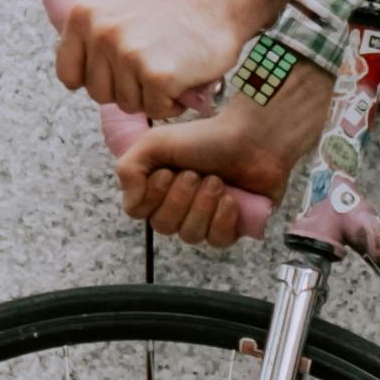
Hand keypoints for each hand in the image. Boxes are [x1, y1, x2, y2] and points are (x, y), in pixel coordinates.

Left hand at [55, 0, 268, 117]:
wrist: (211, 9)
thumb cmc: (165, 19)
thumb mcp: (112, 15)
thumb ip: (87, 42)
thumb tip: (70, 79)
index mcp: (83, 15)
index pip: (68, 74)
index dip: (98, 79)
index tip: (119, 68)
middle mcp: (101, 31)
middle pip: (97, 94)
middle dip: (125, 89)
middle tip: (150, 65)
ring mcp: (128, 52)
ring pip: (126, 105)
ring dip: (151, 96)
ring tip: (167, 69)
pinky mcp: (156, 74)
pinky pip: (155, 110)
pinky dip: (171, 103)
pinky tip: (181, 80)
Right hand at [115, 59, 335, 248]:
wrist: (251, 138)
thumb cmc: (204, 138)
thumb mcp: (155, 143)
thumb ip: (128, 169)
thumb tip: (132, 202)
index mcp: (156, 188)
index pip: (137, 211)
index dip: (153, 196)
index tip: (167, 171)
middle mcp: (177, 207)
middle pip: (163, 226)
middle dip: (181, 198)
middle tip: (196, 173)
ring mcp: (205, 220)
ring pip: (190, 235)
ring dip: (203, 205)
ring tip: (216, 181)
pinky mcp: (231, 227)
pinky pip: (217, 241)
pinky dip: (223, 219)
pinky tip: (231, 199)